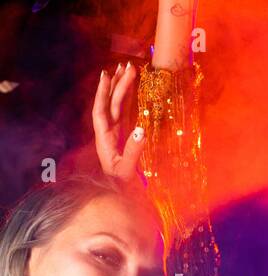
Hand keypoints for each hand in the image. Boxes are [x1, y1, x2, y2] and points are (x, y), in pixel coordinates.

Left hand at [92, 62, 144, 183]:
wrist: (122, 194)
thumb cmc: (122, 184)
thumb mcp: (126, 170)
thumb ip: (133, 151)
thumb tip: (142, 129)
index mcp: (104, 138)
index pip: (101, 110)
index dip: (103, 92)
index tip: (107, 75)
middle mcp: (108, 132)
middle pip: (112, 103)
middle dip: (118, 84)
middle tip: (127, 65)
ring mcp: (117, 133)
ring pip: (119, 105)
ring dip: (123, 88)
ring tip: (129, 70)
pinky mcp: (125, 136)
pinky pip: (127, 113)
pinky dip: (130, 100)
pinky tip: (134, 89)